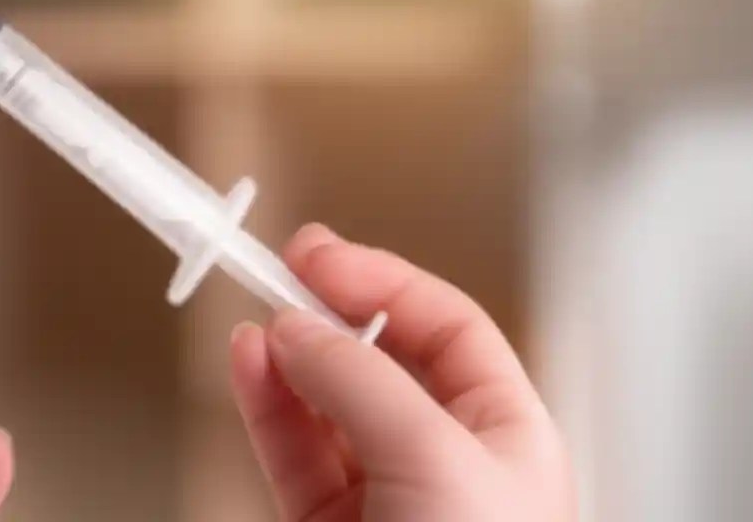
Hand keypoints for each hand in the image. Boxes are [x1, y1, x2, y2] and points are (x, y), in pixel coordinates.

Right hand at [230, 224, 575, 521]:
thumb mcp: (437, 462)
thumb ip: (361, 384)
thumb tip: (301, 327)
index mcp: (505, 435)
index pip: (445, 329)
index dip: (382, 283)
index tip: (319, 255)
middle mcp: (444, 460)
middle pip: (379, 359)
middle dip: (328, 314)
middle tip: (280, 270)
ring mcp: (382, 496)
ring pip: (323, 403)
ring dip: (285, 357)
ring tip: (254, 320)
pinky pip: (291, 450)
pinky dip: (263, 405)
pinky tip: (246, 367)